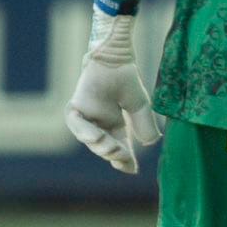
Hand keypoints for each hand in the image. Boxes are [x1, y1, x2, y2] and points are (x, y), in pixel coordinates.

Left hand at [64, 10, 161, 173]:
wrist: (116, 57)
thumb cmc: (126, 77)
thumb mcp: (140, 105)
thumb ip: (144, 124)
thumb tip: (150, 144)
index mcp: (114, 125)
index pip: (119, 147)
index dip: (124, 159)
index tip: (132, 169)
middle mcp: (98, 123)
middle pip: (104, 146)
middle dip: (114, 154)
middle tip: (124, 157)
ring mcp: (86, 116)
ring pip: (89, 139)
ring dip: (99, 147)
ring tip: (111, 150)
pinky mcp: (75, 106)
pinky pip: (75, 123)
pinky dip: (83, 131)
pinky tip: (96, 136)